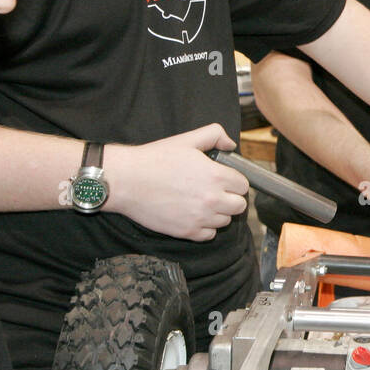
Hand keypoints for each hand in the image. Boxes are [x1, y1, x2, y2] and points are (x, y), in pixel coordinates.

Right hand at [105, 124, 248, 241]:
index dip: (234, 181)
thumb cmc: (154, 159)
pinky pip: (209, 234)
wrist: (126, 181)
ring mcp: (200, 218)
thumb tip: (230, 144)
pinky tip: (194, 214)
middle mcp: (212, 199)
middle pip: (239, 206)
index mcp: (216, 176)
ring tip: (202, 201)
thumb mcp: (186, 140)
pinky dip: (205, 227)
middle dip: (231, 198)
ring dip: (219, 212)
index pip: (243, 185)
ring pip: (225, 221)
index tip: (224, 179)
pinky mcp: (187, 231)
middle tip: (216, 191)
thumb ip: (214, 135)